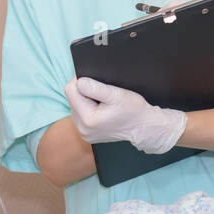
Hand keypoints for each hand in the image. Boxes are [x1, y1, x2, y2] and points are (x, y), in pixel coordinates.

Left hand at [63, 77, 187, 153]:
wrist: (143, 127)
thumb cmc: (134, 111)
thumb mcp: (117, 95)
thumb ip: (96, 88)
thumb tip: (79, 81)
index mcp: (88, 119)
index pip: (71, 91)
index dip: (81, 80)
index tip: (94, 80)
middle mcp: (82, 129)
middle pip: (72, 99)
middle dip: (84, 92)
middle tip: (103, 93)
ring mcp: (84, 133)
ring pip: (76, 106)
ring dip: (86, 100)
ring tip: (103, 102)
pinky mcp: (86, 134)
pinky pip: (80, 115)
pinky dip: (88, 108)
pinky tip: (101, 109)